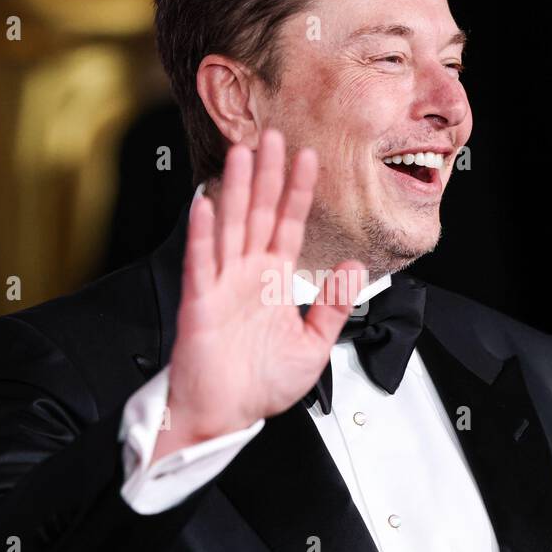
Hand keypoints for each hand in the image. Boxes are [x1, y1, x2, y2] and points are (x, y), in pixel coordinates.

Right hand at [153, 129, 363, 460]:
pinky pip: (201, 262)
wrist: (226, 416)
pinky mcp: (200, 303)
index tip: (309, 158)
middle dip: (266, 175)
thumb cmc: (259, 385)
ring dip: (235, 190)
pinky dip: (203, 233)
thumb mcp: (313, 346)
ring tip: (241, 154)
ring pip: (230, 227)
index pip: (288, 226)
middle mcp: (247, 276)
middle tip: (273, 135)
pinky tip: (206, 204)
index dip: (298, 192)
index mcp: (273, 282)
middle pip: (258, 214)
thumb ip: (332, 306)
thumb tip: (351, 268)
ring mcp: (221, 285)